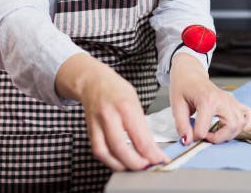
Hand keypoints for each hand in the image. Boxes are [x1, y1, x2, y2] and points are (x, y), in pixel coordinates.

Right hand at [55, 54, 167, 170]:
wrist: (93, 82)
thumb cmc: (116, 90)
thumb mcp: (135, 102)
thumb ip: (142, 126)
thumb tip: (152, 148)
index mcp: (125, 106)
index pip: (140, 137)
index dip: (152, 154)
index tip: (161, 161)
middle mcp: (109, 115)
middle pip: (121, 148)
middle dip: (137, 163)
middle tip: (148, 166)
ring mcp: (97, 124)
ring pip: (107, 153)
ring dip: (122, 165)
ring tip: (135, 167)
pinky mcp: (90, 131)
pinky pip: (98, 152)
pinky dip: (110, 161)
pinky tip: (120, 162)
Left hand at [169, 53, 250, 144]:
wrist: (190, 74)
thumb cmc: (183, 87)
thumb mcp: (176, 105)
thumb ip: (182, 125)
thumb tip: (187, 141)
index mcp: (207, 100)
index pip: (204, 129)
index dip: (194, 137)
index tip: (189, 135)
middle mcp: (222, 100)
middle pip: (231, 126)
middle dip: (218, 138)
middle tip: (206, 136)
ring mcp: (230, 100)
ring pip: (241, 123)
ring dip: (229, 134)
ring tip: (216, 132)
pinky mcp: (234, 101)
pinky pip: (248, 114)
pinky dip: (245, 124)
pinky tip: (233, 128)